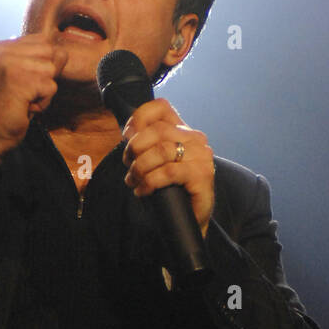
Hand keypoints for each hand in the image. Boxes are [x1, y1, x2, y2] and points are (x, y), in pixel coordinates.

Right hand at [0, 33, 68, 188]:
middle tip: (25, 95)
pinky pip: (50, 87)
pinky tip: (24, 109)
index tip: (24, 85)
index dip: (44, 65)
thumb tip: (63, 53)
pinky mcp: (18, 80)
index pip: (42, 41)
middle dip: (46, 77)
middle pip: (51, 52)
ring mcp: (9, 63)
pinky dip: (43, 103)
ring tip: (23, 102)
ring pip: (52, 70)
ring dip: (44, 92)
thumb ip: (32, 61)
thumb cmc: (3, 112)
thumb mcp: (15, 78)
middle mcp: (1, 51)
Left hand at [121, 99, 214, 237]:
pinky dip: (150, 181)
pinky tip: (143, 190)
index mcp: (183, 131)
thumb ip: (146, 145)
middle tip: (128, 166)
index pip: (162, 107)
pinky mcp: (202, 175)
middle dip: (135, 148)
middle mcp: (195, 139)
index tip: (127, 135)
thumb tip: (128, 133)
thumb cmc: (171, 191)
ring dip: (140, 167)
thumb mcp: (155, 162)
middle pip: (157, 130)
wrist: (190, 220)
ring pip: (161, 151)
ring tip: (133, 181)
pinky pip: (169, 172)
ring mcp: (201, 156)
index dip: (139, 117)